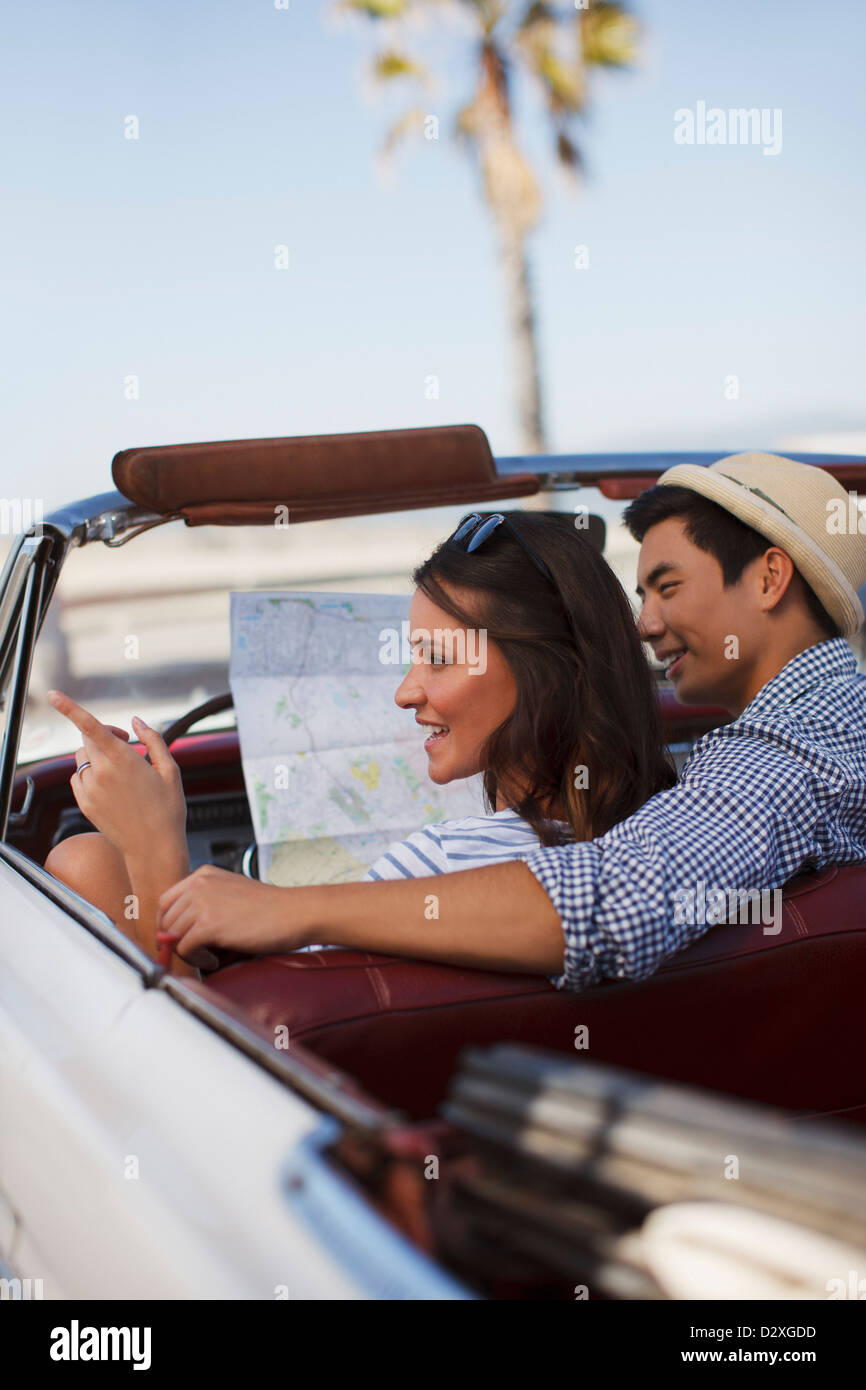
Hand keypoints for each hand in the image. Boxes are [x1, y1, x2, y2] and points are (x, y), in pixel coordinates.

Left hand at [46, 690, 186, 859]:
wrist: (154, 847)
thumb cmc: (167, 808)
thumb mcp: (170, 770)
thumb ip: (153, 740)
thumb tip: (137, 721)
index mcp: (123, 760)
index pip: (91, 726)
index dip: (69, 708)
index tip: (53, 695)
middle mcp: (101, 773)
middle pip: (87, 738)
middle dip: (102, 732)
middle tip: (124, 740)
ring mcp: (90, 789)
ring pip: (82, 758)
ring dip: (96, 754)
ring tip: (119, 767)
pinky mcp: (84, 803)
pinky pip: (78, 778)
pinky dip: (89, 773)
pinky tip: (109, 783)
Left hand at [156, 864, 303, 968]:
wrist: (295, 913)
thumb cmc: (272, 907)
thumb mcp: (232, 893)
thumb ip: (206, 903)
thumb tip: (181, 929)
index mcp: (204, 875)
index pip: (166, 901)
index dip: (167, 924)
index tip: (174, 939)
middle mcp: (199, 885)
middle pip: (166, 919)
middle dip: (175, 941)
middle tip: (194, 953)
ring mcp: (202, 903)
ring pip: (172, 935)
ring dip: (188, 952)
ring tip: (210, 957)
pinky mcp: (209, 924)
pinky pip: (185, 948)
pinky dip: (197, 960)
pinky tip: (215, 960)